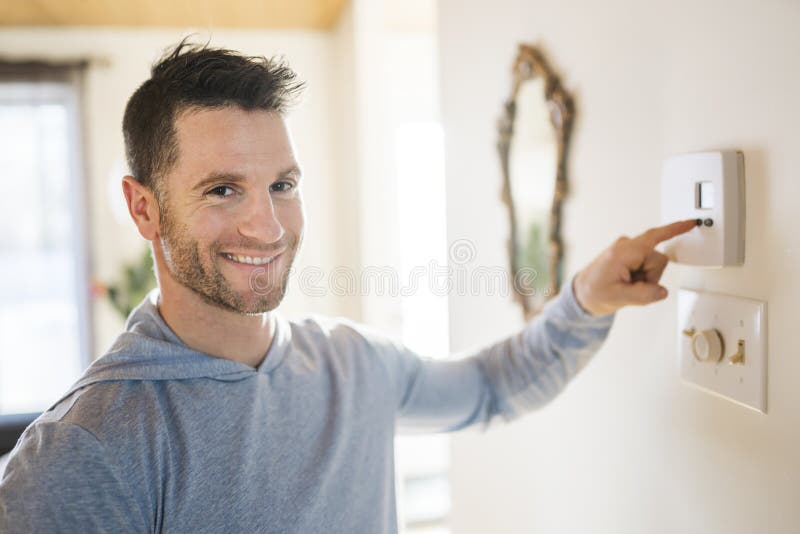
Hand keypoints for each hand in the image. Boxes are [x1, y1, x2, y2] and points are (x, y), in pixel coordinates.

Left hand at [573, 219, 697, 316]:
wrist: (582, 293)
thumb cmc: (593, 291)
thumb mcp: (618, 298)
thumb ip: (643, 295)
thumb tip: (662, 291)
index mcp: (623, 252)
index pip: (654, 237)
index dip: (674, 229)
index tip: (690, 223)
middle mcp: (627, 247)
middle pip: (658, 261)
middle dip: (651, 278)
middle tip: (631, 287)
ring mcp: (628, 251)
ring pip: (655, 266)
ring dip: (646, 279)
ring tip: (627, 285)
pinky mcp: (630, 257)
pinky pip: (648, 268)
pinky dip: (642, 279)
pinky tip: (628, 282)